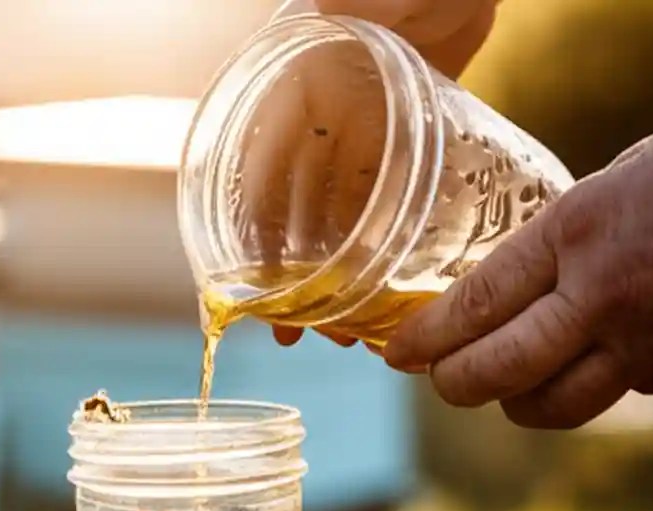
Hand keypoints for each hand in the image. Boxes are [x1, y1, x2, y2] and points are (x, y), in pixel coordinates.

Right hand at [273, 0, 500, 350]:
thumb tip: (320, 5)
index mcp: (286, 89)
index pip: (253, 181)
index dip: (250, 248)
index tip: (260, 304)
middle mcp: (312, 118)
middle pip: (289, 214)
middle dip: (294, 281)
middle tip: (308, 335)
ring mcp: (358, 129)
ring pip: (338, 218)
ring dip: (338, 277)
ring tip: (352, 330)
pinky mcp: (402, 133)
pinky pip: (386, 201)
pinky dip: (383, 247)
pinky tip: (392, 286)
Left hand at [383, 111, 652, 428]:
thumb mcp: (619, 181)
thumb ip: (565, 235)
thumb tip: (519, 276)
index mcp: (575, 233)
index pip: (472, 307)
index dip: (422, 341)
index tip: (394, 354)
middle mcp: (601, 298)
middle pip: (495, 372)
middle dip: (451, 383)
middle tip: (435, 378)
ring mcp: (647, 343)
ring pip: (551, 407)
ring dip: (515, 402)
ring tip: (501, 385)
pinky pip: (615, 394)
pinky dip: (585, 388)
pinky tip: (581, 367)